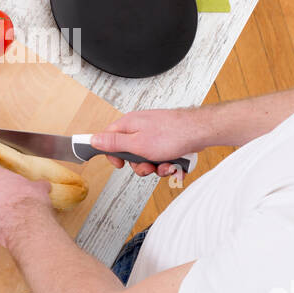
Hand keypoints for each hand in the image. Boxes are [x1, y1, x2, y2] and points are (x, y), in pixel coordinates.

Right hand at [91, 108, 205, 176]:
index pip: (109, 138)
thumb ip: (114, 143)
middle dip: (140, 165)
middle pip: (130, 152)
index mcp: (129, 125)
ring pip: (147, 158)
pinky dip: (168, 164)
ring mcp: (155, 134)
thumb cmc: (172, 134)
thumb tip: (93, 139)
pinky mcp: (167, 141)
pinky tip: (175, 164)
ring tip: (167, 165)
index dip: (112, 154)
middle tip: (148, 166)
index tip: (120, 164)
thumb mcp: (137, 143)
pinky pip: (161, 157)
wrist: (200, 131)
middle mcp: (140, 128)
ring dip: (157, 167)